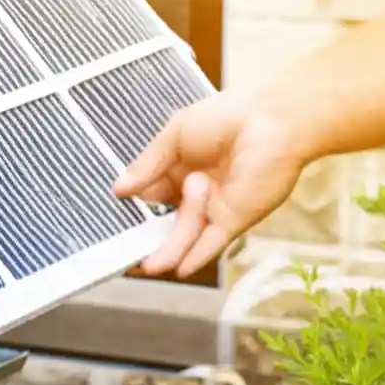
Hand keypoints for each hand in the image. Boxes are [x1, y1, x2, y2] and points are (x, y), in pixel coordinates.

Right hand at [112, 91, 310, 277]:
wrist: (271, 119)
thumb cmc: (227, 116)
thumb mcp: (174, 135)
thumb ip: (147, 164)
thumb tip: (118, 189)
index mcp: (178, 169)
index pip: (149, 197)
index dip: (132, 209)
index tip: (113, 221)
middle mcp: (195, 192)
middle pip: (165, 221)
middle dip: (147, 238)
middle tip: (126, 252)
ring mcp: (214, 207)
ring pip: (186, 233)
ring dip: (168, 250)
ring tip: (148, 265)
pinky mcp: (235, 218)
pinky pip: (213, 241)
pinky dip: (197, 255)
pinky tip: (179, 268)